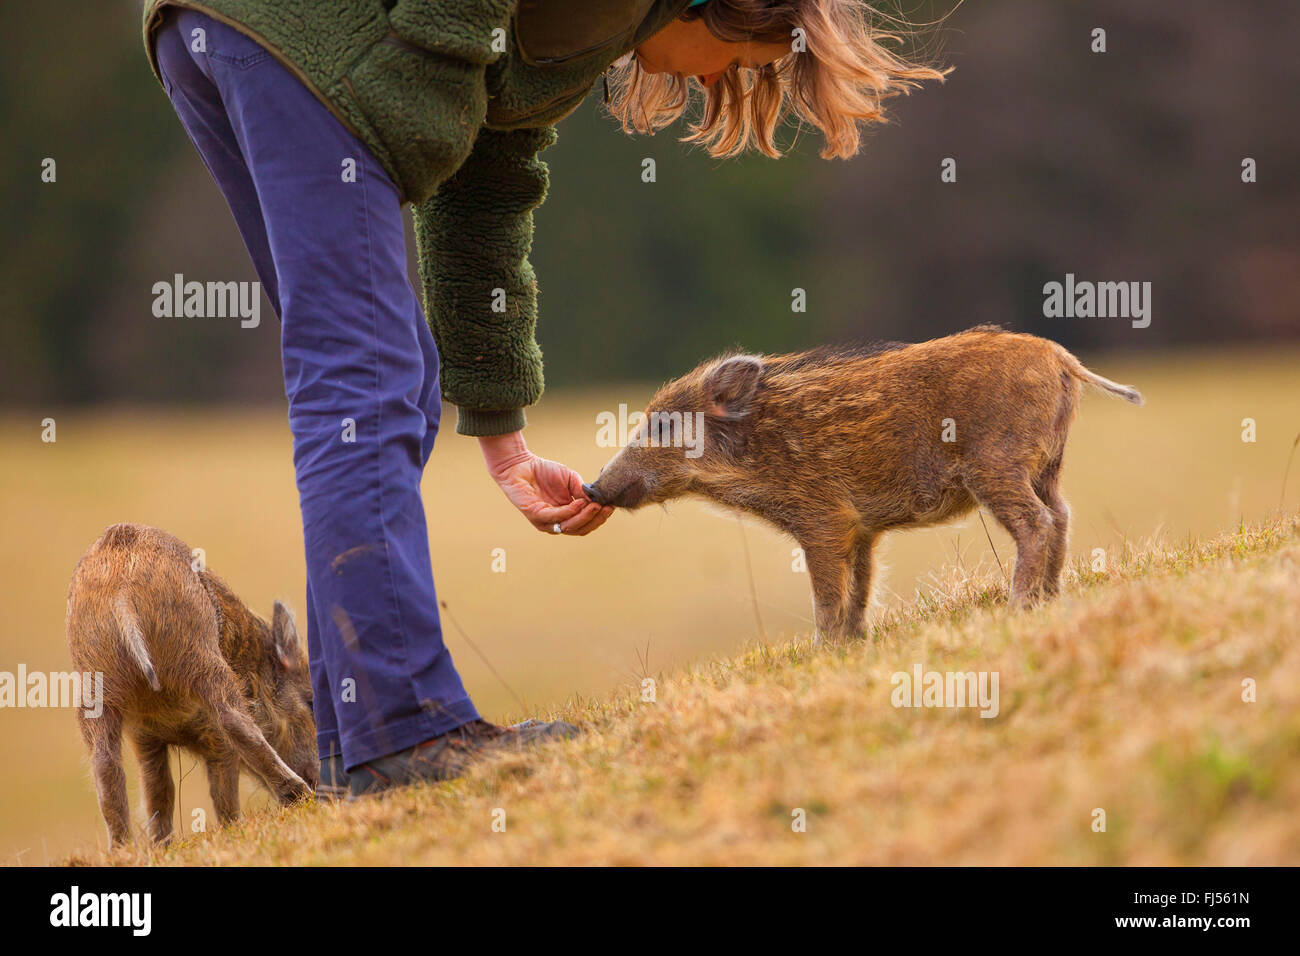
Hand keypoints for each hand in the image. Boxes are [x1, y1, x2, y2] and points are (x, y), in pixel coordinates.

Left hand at [479, 431, 613, 535]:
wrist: (521, 464)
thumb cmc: (544, 471)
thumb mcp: (571, 480)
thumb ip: (583, 491)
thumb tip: (599, 500)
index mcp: (566, 515)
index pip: (586, 524)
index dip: (599, 518)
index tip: (611, 507)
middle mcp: (556, 522)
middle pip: (580, 529)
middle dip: (595, 520)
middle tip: (605, 508)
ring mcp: (545, 521)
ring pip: (569, 527)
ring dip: (584, 517)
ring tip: (595, 505)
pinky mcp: (535, 515)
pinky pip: (555, 518)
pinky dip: (569, 512)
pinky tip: (579, 503)